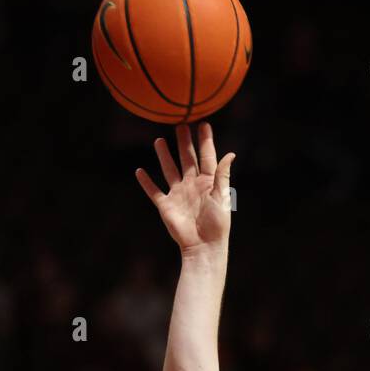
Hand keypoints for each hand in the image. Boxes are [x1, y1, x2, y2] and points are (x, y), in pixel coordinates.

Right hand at [135, 122, 234, 255]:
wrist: (203, 246)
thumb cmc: (217, 224)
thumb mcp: (221, 197)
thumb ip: (222, 175)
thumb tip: (230, 154)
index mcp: (208, 182)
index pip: (206, 156)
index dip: (205, 141)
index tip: (203, 124)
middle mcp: (192, 185)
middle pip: (186, 159)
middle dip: (183, 142)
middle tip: (180, 124)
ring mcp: (178, 194)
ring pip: (169, 170)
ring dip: (164, 156)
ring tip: (158, 141)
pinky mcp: (166, 206)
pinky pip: (154, 191)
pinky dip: (146, 182)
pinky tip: (139, 171)